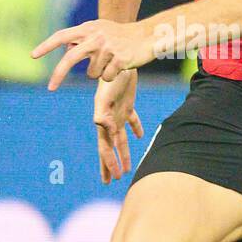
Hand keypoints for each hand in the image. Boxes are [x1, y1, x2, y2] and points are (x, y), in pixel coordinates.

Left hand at [32, 18, 156, 90]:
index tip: (33, 56)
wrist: (148, 36)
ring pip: (92, 74)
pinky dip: (111, 77)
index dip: (46, 45)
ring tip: (112, 63)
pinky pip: (106, 78)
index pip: (62, 36)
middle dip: (58, 74)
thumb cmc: (121, 36)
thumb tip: (66, 46)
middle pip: (70, 57)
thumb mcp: (101, 30)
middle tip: (50, 88)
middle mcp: (96, 36)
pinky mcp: (119, 59)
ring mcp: (108, 47)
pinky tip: (121, 67)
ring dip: (100, 74)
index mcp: (89, 28)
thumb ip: (83, 38)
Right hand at [92, 69, 143, 183]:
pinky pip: (131, 120)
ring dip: (123, 152)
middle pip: (109, 147)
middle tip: (111, 181)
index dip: (108, 163)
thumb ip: (102, 112)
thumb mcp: (105, 96)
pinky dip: (135, 129)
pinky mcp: (127, 104)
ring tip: (127, 168)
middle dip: (110, 164)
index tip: (113, 178)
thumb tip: (103, 127)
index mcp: (102, 121)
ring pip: (121, 138)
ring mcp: (118, 112)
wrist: (119, 59)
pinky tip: (139, 137)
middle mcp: (109, 120)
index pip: (105, 147)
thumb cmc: (111, 77)